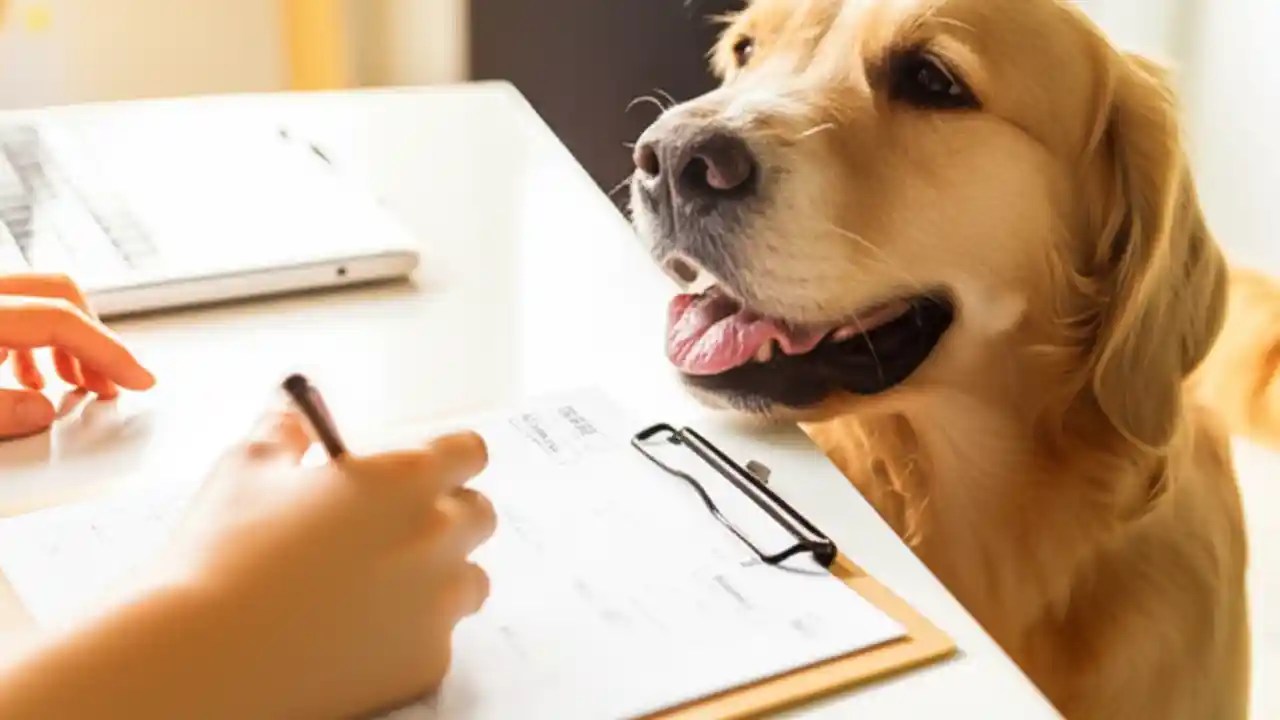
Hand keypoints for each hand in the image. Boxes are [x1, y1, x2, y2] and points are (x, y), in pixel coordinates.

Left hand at [0, 274, 154, 438]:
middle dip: (96, 339)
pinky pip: (15, 306)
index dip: (108, 351)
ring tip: (77, 382)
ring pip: (38, 298)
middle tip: (112, 382)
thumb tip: (41, 411)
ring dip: (67, 340)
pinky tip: (30, 375)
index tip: (138, 379)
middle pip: (59, 294)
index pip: (61, 319)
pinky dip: (33, 338)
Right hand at [161, 408, 496, 717]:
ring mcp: (439, 604)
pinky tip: (355, 637)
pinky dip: (408, 636)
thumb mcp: (247, 467)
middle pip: (478, 515)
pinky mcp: (427, 661)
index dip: (446, 459)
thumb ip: (287, 427)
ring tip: (375, 588)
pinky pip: (437, 640)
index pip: (468, 452)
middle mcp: (437, 537)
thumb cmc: (220, 554)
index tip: (425, 471)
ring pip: (469, 581)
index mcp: (405, 479)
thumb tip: (296, 407)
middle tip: (394, 531)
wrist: (202, 659)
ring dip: (439, 578)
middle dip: (447, 516)